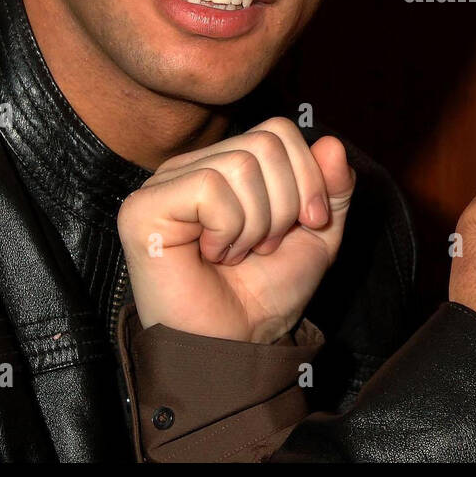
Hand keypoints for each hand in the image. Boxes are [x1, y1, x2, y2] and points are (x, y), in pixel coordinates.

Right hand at [117, 118, 352, 342]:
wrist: (234, 346)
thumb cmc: (265, 294)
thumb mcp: (318, 234)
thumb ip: (332, 188)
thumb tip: (331, 142)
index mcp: (228, 164)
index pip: (279, 130)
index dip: (308, 176)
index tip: (309, 223)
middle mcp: (194, 166)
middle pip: (266, 143)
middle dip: (285, 204)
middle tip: (263, 246)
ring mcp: (165, 183)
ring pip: (241, 164)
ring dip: (256, 223)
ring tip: (238, 253)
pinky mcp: (143, 207)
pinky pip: (210, 187)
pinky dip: (228, 229)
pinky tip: (213, 254)